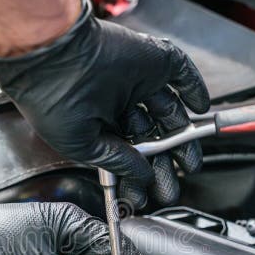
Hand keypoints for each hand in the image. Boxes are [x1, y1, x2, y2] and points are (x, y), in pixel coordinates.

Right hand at [0, 0, 209, 208]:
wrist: (55, 59)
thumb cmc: (53, 100)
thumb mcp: (84, 145)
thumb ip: (116, 161)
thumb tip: (141, 176)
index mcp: (99, 117)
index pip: (128, 149)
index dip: (139, 172)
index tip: (146, 194)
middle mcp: (119, 98)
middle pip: (152, 134)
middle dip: (164, 163)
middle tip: (171, 187)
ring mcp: (138, 79)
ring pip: (169, 111)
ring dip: (183, 138)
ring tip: (190, 165)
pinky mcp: (154, 60)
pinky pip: (182, 74)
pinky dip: (195, 90)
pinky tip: (200, 108)